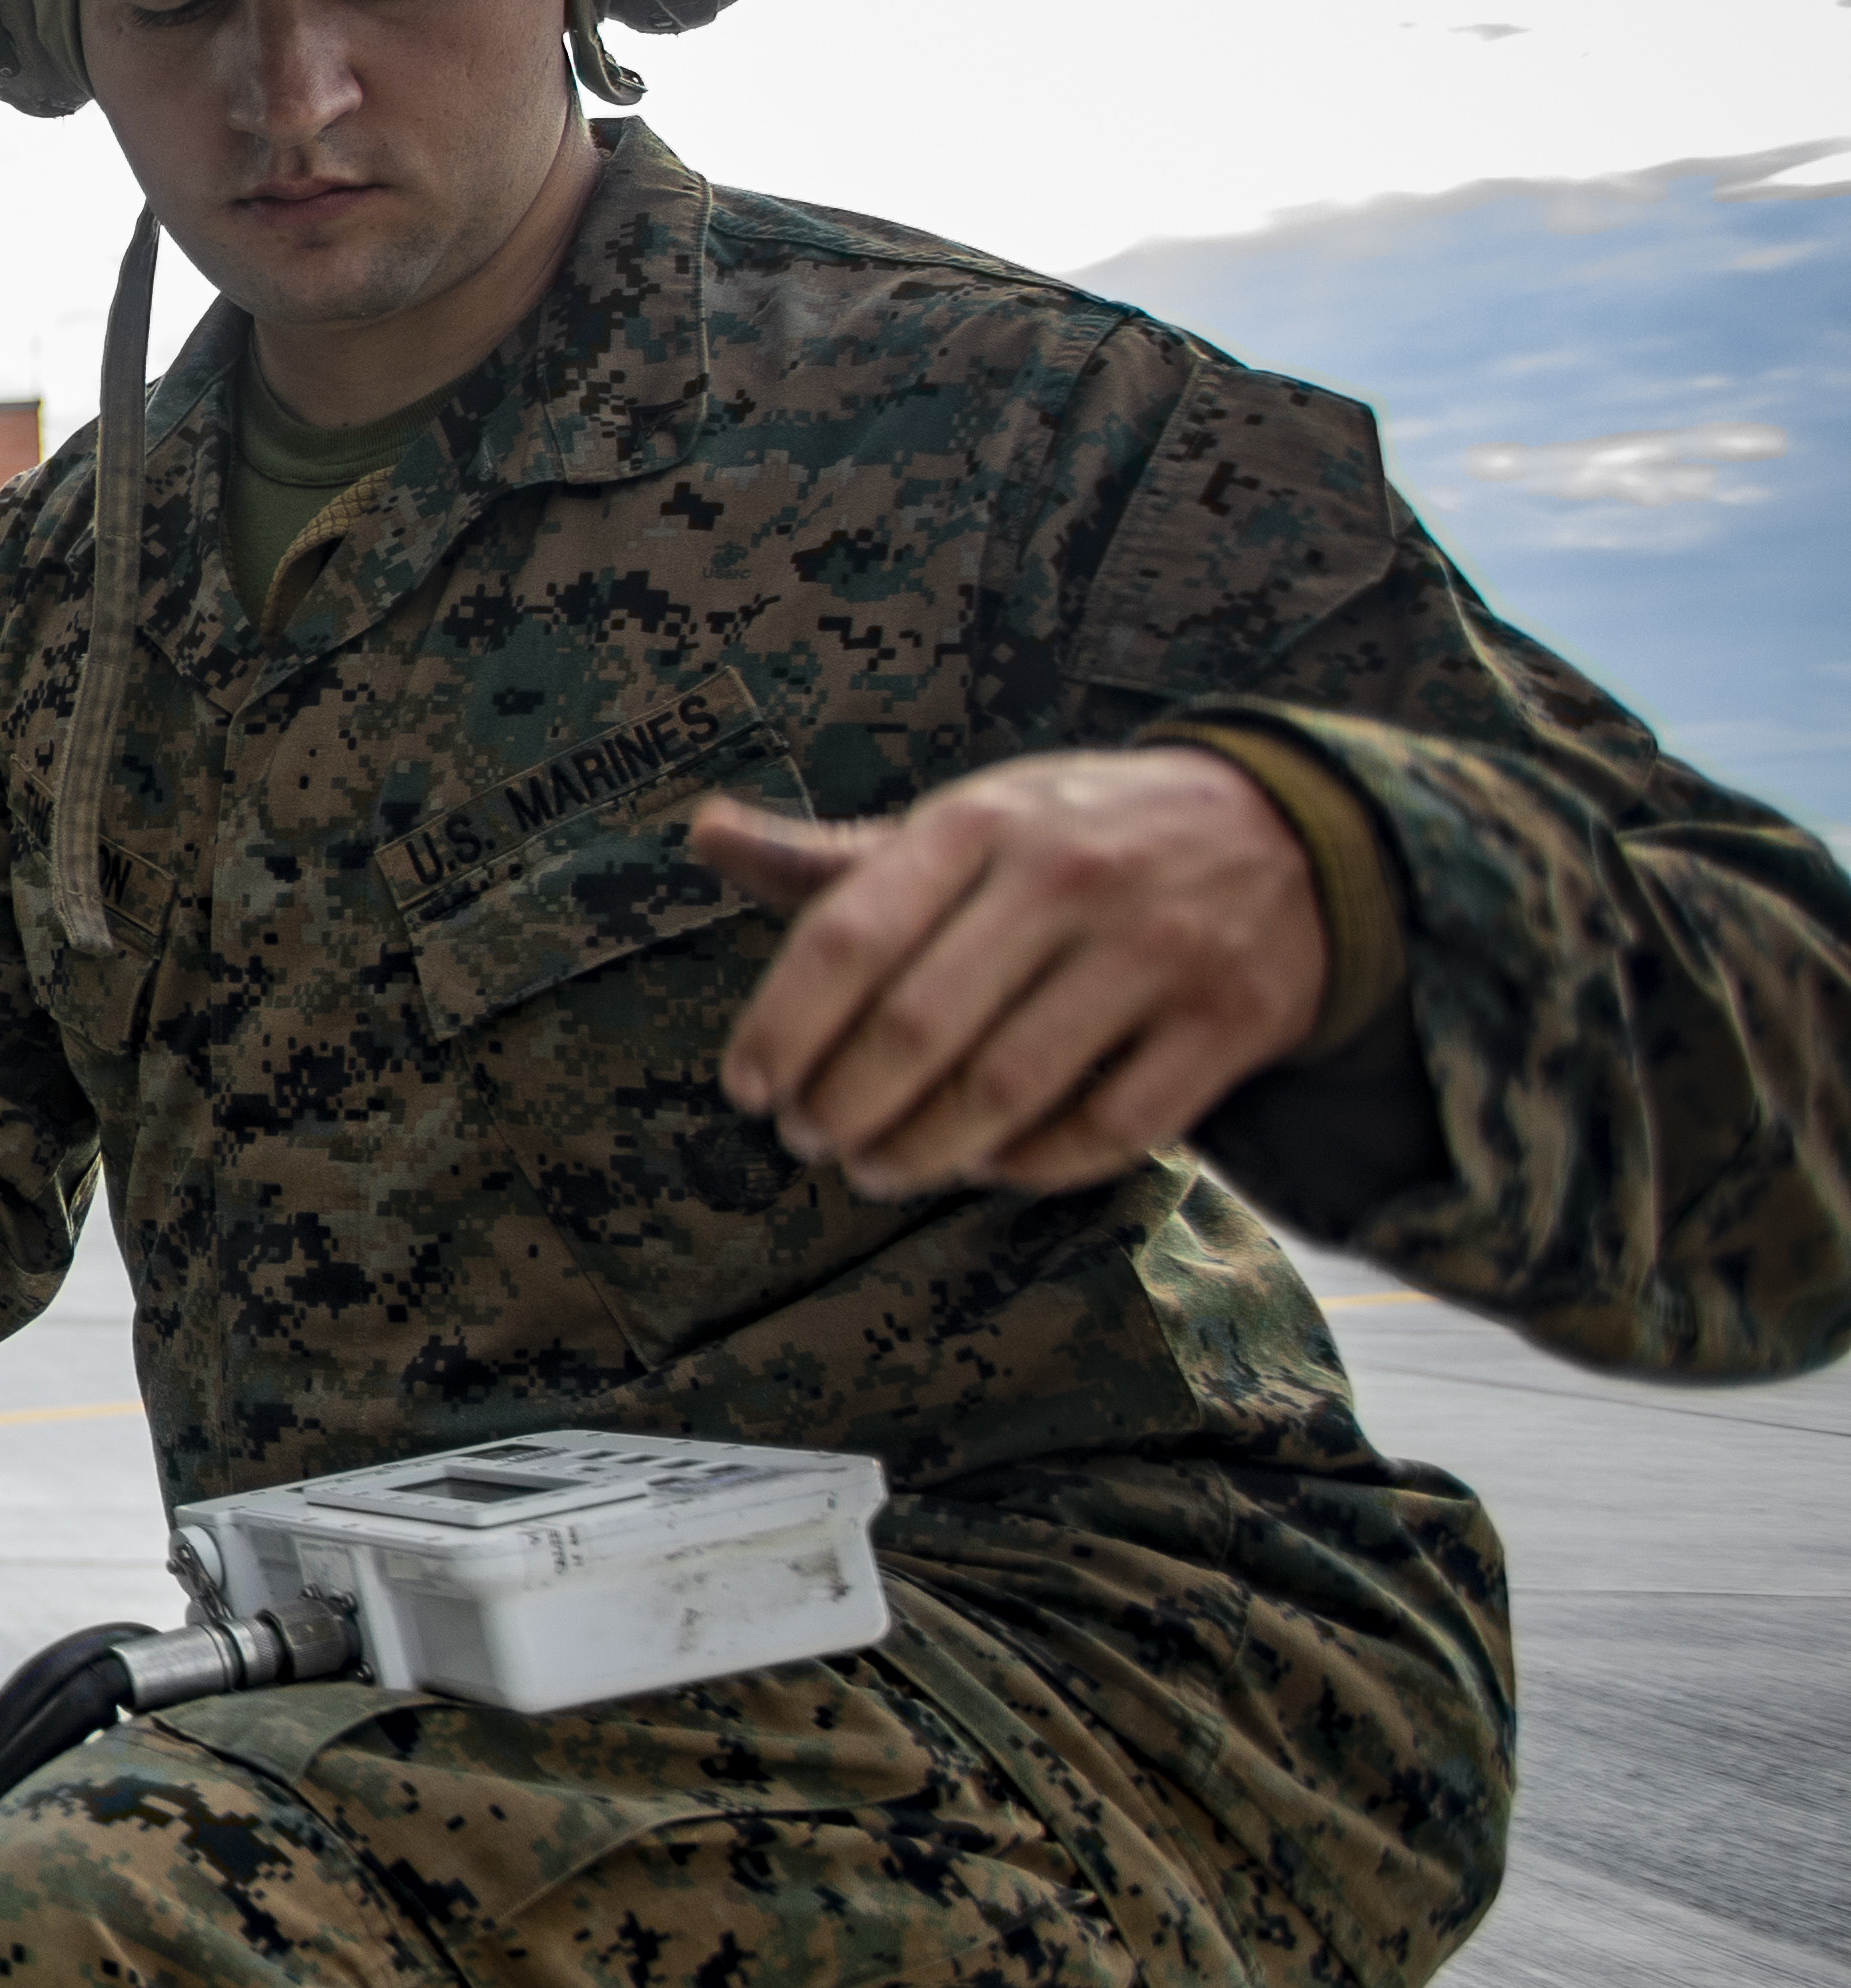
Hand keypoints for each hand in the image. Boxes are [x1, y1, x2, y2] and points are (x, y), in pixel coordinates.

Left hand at [690, 752, 1334, 1196]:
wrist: (1285, 833)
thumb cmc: (1076, 838)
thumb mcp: (966, 820)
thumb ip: (837, 853)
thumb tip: (703, 831)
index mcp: (982, 821)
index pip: (849, 936)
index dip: (781, 1028)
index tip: (746, 1089)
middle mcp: (1069, 876)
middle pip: (917, 1027)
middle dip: (841, 1104)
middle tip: (807, 1139)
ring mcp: (1158, 948)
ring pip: (1007, 1088)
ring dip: (922, 1150)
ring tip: (873, 1168)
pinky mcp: (1232, 1019)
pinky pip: (1112, 1128)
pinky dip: (1035, 1163)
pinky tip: (987, 1165)